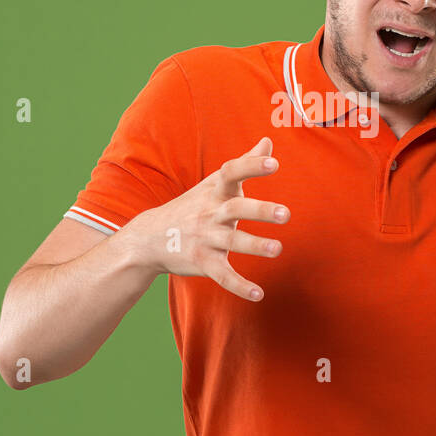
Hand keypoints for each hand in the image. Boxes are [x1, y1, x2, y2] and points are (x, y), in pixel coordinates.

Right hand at [128, 137, 288, 300]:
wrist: (150, 238)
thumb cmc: (193, 205)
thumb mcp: (214, 183)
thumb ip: (244, 162)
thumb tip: (268, 141)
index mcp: (215, 190)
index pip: (233, 172)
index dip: (252, 166)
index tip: (274, 163)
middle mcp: (211, 212)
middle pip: (236, 208)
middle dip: (259, 210)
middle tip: (285, 214)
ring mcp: (206, 238)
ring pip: (232, 242)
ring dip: (255, 246)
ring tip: (277, 249)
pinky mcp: (203, 262)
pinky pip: (223, 275)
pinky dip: (239, 286)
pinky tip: (258, 294)